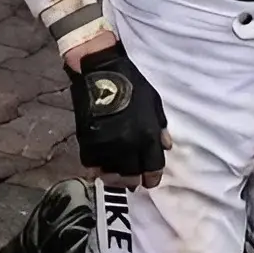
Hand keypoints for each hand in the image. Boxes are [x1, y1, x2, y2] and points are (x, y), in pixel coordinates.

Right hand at [68, 39, 171, 188]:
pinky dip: (97, 171)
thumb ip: (160, 126)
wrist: (101, 71)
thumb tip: (166, 146)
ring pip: (111, 175)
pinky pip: (92, 166)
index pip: (153, 167)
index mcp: (147, 134)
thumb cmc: (132, 84)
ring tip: (116, 177)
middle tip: (133, 181)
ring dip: (115, 179)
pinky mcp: (88, 142)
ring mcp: (107, 145)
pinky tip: (100, 170)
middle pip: (132, 176)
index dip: (152, 177)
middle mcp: (128, 145)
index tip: (150, 181)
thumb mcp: (154, 102)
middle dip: (134, 180)